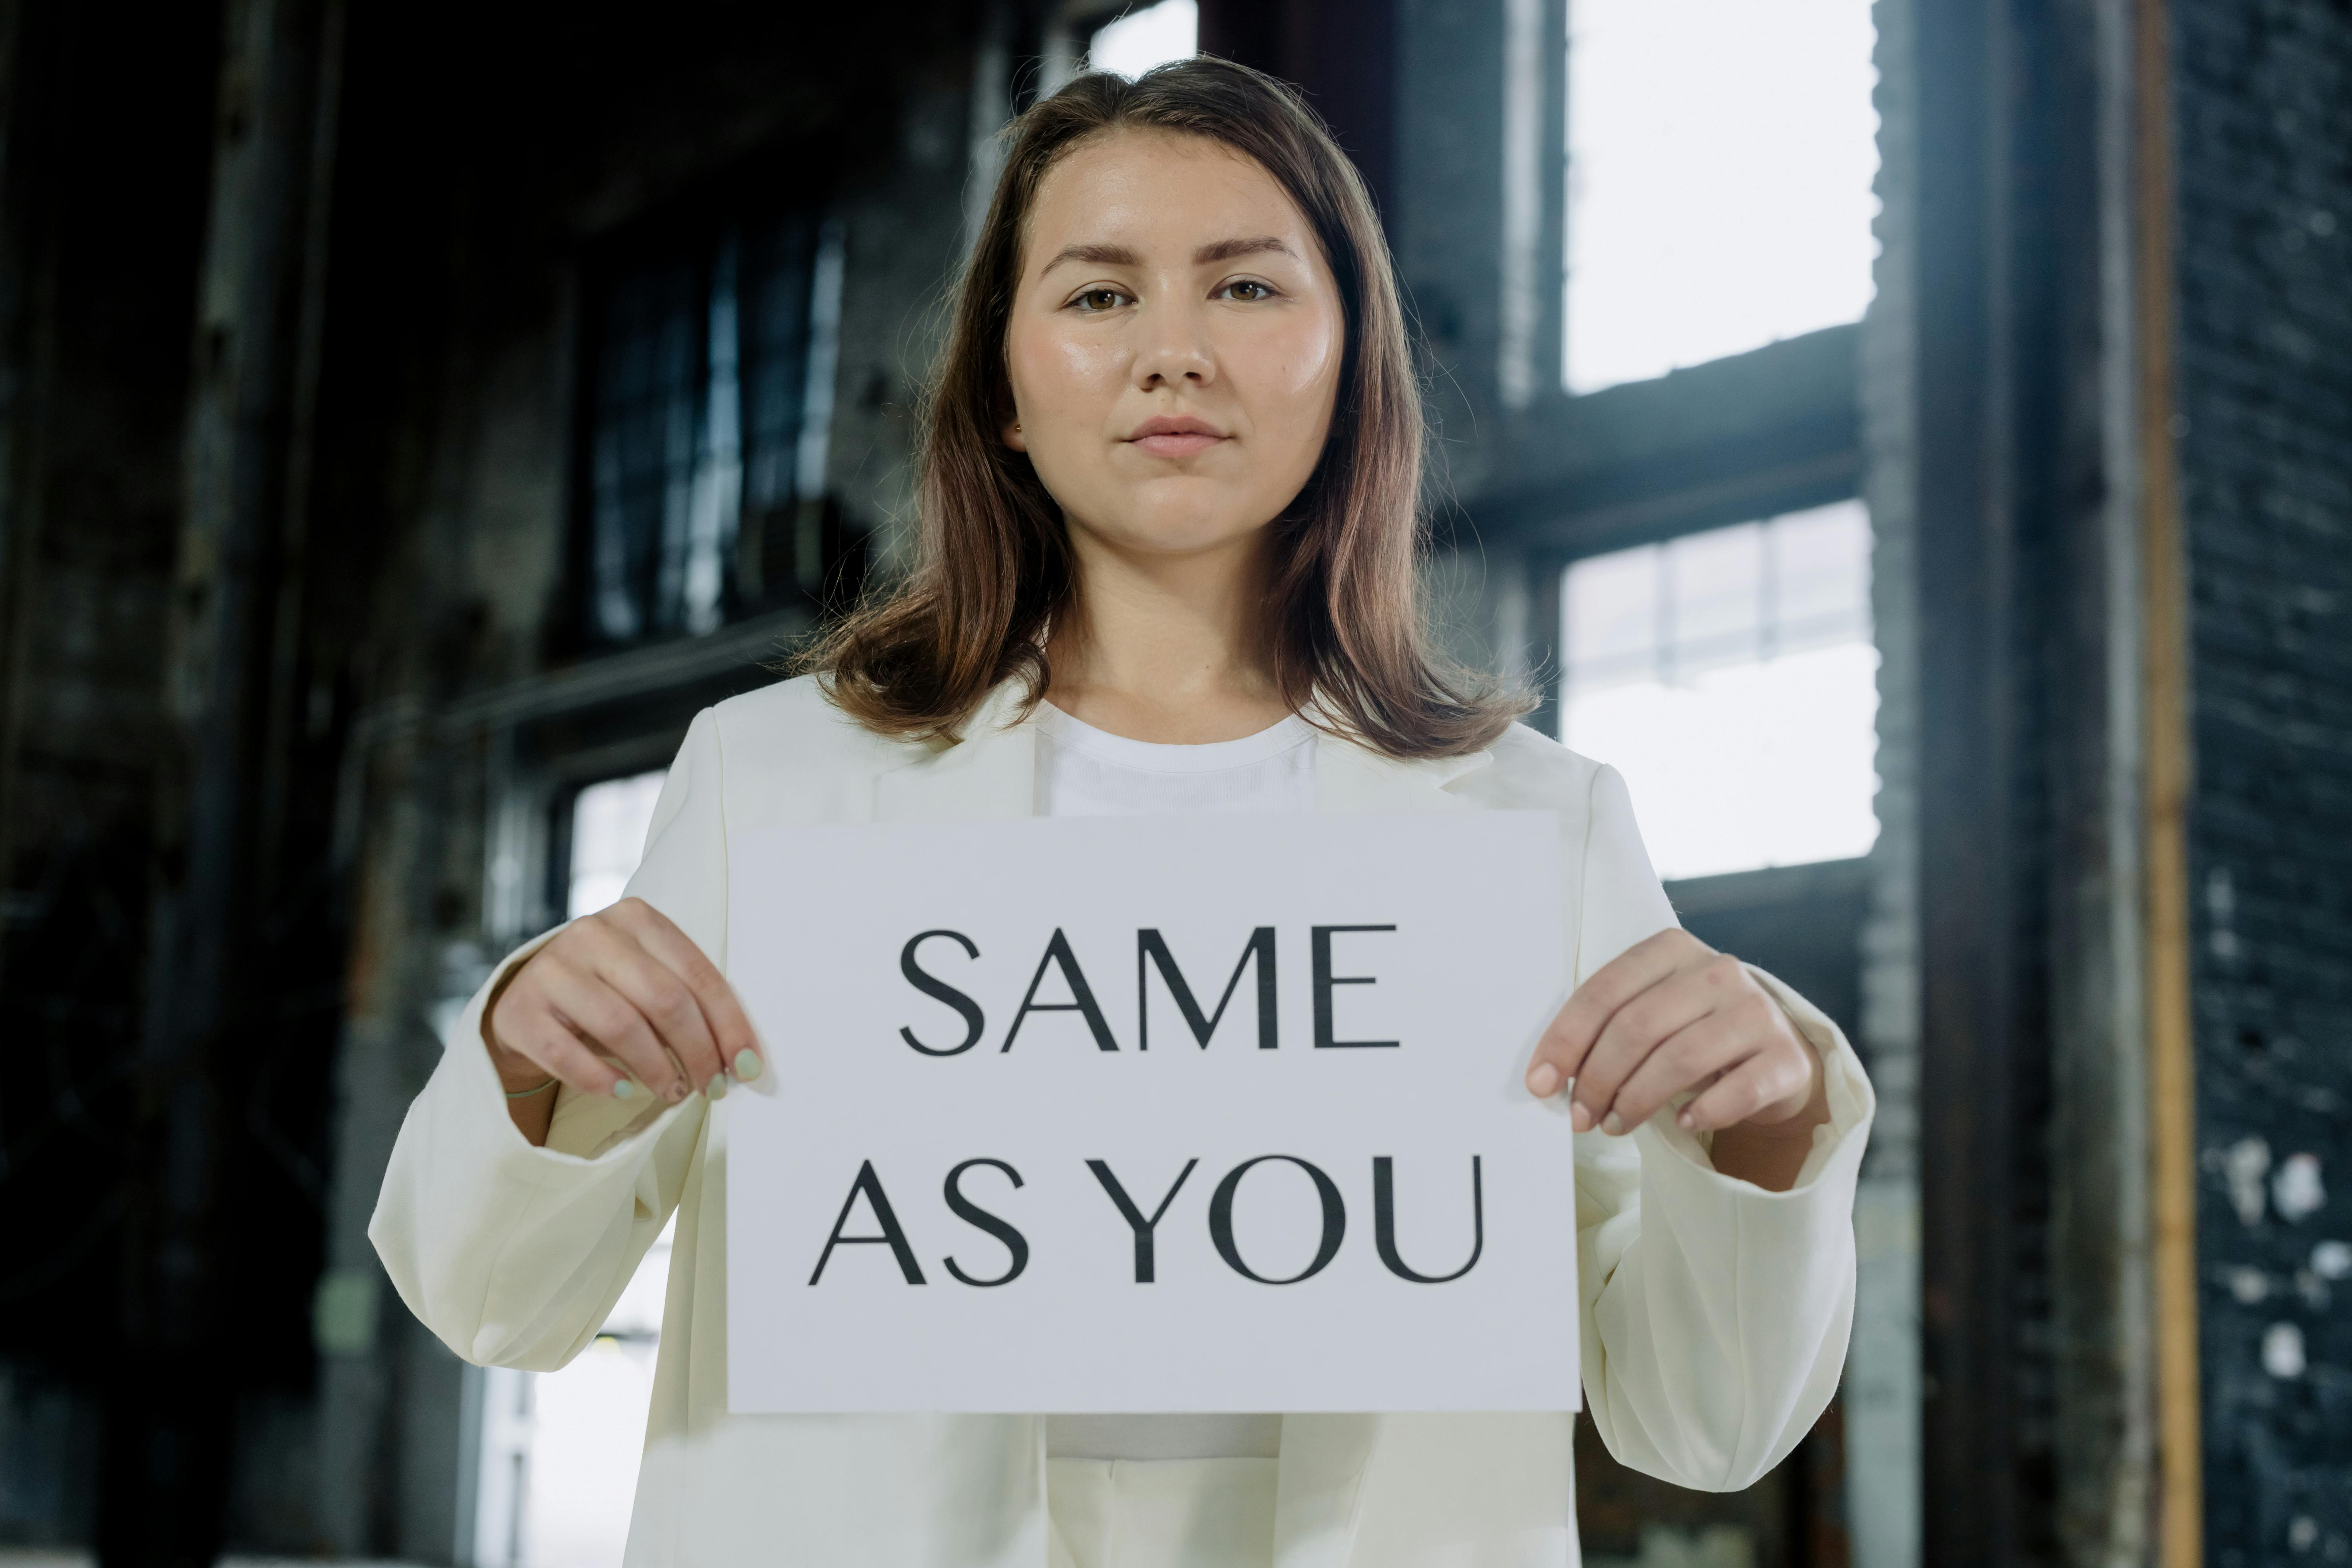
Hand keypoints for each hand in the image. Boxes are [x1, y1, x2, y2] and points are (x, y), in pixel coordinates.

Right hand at [486, 898, 761, 1108]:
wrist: (527, 1004)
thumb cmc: (605, 994)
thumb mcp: (647, 981)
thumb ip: (690, 1003)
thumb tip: (742, 1057)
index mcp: (636, 918)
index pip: (698, 974)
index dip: (729, 1025)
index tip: (747, 1066)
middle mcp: (592, 934)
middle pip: (665, 1000)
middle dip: (698, 1051)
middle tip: (711, 1087)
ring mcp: (551, 969)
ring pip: (621, 1026)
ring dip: (657, 1069)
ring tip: (672, 1092)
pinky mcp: (520, 1010)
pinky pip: (569, 1054)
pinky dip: (603, 1080)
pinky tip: (624, 1093)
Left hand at [1523, 929, 1820, 1139]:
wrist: (1772, 1057)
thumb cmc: (1693, 1034)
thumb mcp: (1651, 1015)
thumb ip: (1606, 1029)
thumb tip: (1551, 1076)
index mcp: (1671, 950)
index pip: (1604, 992)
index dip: (1565, 1041)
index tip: (1541, 1084)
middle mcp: (1717, 971)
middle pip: (1637, 1027)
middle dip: (1597, 1079)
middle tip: (1580, 1116)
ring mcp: (1757, 1011)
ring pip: (1680, 1058)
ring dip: (1637, 1100)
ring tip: (1615, 1125)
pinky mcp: (1786, 1056)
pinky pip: (1737, 1089)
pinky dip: (1704, 1111)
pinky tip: (1684, 1122)